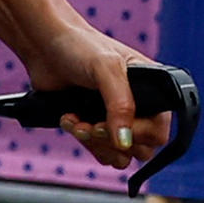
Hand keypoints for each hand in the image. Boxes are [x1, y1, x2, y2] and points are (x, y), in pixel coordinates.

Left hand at [14, 9, 166, 172]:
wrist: (45, 47)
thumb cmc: (79, 47)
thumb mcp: (106, 68)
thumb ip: (120, 104)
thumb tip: (124, 141)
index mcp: (151, 90)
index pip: (158, 130)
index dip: (137, 134)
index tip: (110, 124)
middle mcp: (138, 108)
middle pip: (142, 149)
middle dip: (111, 140)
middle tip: (92, 124)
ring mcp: (116, 120)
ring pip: (121, 155)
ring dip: (96, 144)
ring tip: (78, 123)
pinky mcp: (96, 129)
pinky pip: (101, 153)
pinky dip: (84, 142)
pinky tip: (70, 119)